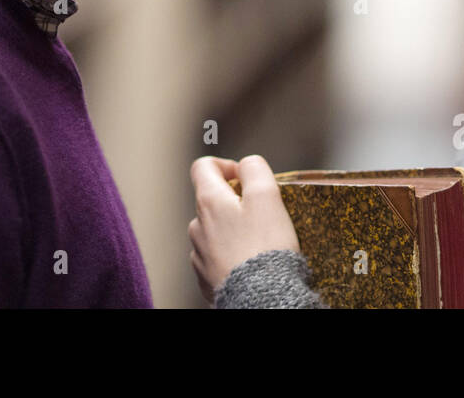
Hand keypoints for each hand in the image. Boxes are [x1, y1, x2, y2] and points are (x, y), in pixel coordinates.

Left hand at [188, 154, 300, 303]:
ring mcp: (199, 254)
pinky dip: (232, 256)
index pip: (203, 166)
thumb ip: (255, 169)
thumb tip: (246, 164)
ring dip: (233, 231)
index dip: (226, 165)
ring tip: (259, 244)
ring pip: (215, 231)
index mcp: (209, 202)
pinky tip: (250, 264)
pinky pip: (217, 258)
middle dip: (236, 202)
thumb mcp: (266, 196)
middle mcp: (197, 226)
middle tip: (263, 215)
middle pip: (212, 201)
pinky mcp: (207, 278)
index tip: (246, 179)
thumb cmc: (265, 247)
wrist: (260, 298)